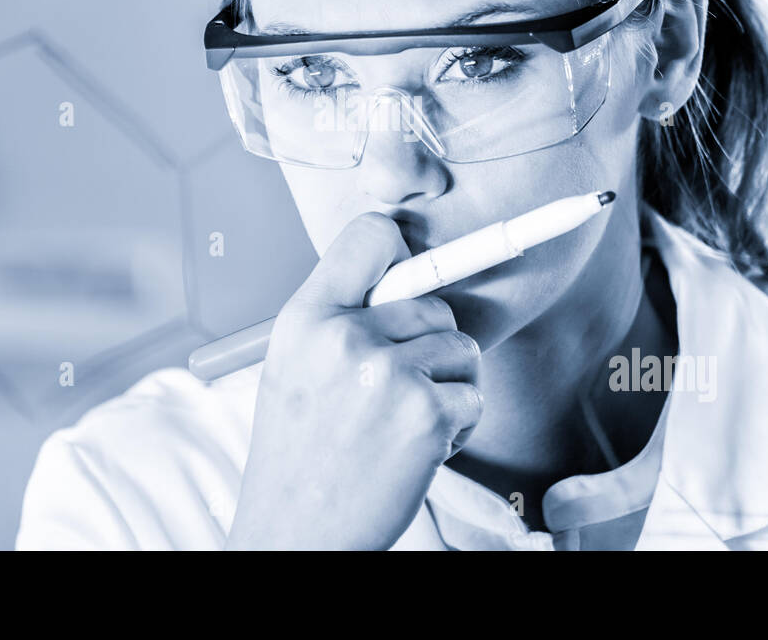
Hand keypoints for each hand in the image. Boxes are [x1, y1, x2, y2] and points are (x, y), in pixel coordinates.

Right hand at [226, 213, 482, 549]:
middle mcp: (343, 335)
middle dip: (432, 345)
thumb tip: (405, 279)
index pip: (370, 235)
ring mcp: (386, 372)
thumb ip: (340, 319)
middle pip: (432, 302)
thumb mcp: (295, 367)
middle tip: (398, 391)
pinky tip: (417, 452)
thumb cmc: (299, 455)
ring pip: (461, 348)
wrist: (295, 533)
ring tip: (404, 425)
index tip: (410, 276)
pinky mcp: (425, 411)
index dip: (401, 251)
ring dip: (450, 387)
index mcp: (304, 317)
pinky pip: (473, 396)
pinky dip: (458, 426)